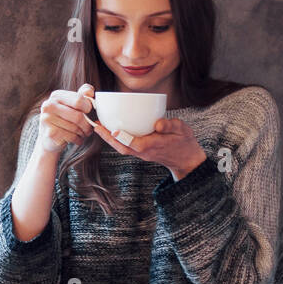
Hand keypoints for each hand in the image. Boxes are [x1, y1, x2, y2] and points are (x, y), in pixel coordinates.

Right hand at [37, 84, 95, 151]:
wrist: (49, 138)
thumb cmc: (65, 119)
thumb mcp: (73, 105)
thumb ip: (83, 95)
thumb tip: (90, 92)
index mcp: (56, 96)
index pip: (79, 99)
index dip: (88, 107)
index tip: (90, 113)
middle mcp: (49, 105)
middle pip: (78, 116)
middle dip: (87, 125)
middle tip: (90, 129)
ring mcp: (47, 119)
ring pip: (75, 128)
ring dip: (83, 133)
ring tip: (83, 134)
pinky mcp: (49, 133)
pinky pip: (71, 137)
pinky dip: (77, 140)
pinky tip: (77, 139)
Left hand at [88, 114, 207, 180]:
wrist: (186, 159)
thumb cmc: (184, 142)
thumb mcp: (182, 130)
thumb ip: (171, 126)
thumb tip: (159, 124)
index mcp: (154, 146)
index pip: (136, 144)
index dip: (124, 138)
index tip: (113, 130)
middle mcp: (145, 152)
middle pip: (123, 147)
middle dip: (108, 138)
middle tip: (96, 126)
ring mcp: (142, 154)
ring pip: (122, 148)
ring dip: (109, 139)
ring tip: (98, 127)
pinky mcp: (141, 152)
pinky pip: (125, 147)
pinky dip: (116, 140)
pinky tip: (110, 130)